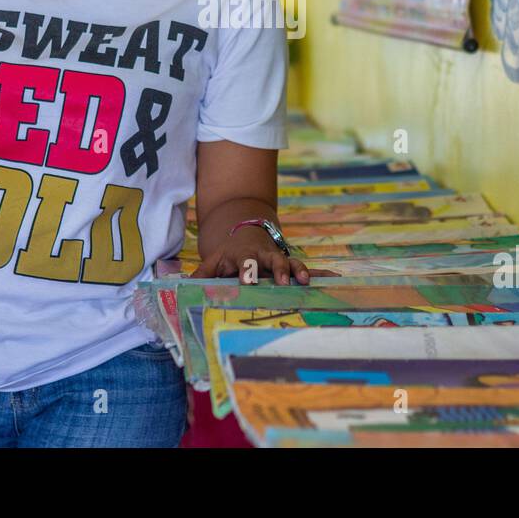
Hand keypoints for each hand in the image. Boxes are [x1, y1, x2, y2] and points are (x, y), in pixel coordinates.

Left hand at [191, 225, 327, 284]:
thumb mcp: (214, 261)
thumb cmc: (228, 254)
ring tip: (307, 282)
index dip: (247, 270)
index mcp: (244, 255)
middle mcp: (264, 256)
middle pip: (273, 261)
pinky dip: (320, 273)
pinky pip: (306, 269)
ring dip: (299, 272)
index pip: (245, 262)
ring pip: (291, 263)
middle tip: (282, 283)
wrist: (246, 232)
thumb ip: (202, 274)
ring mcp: (279, 259)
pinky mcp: (290, 265)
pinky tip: (335, 279)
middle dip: (278, 271)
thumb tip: (183, 285)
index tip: (248, 281)